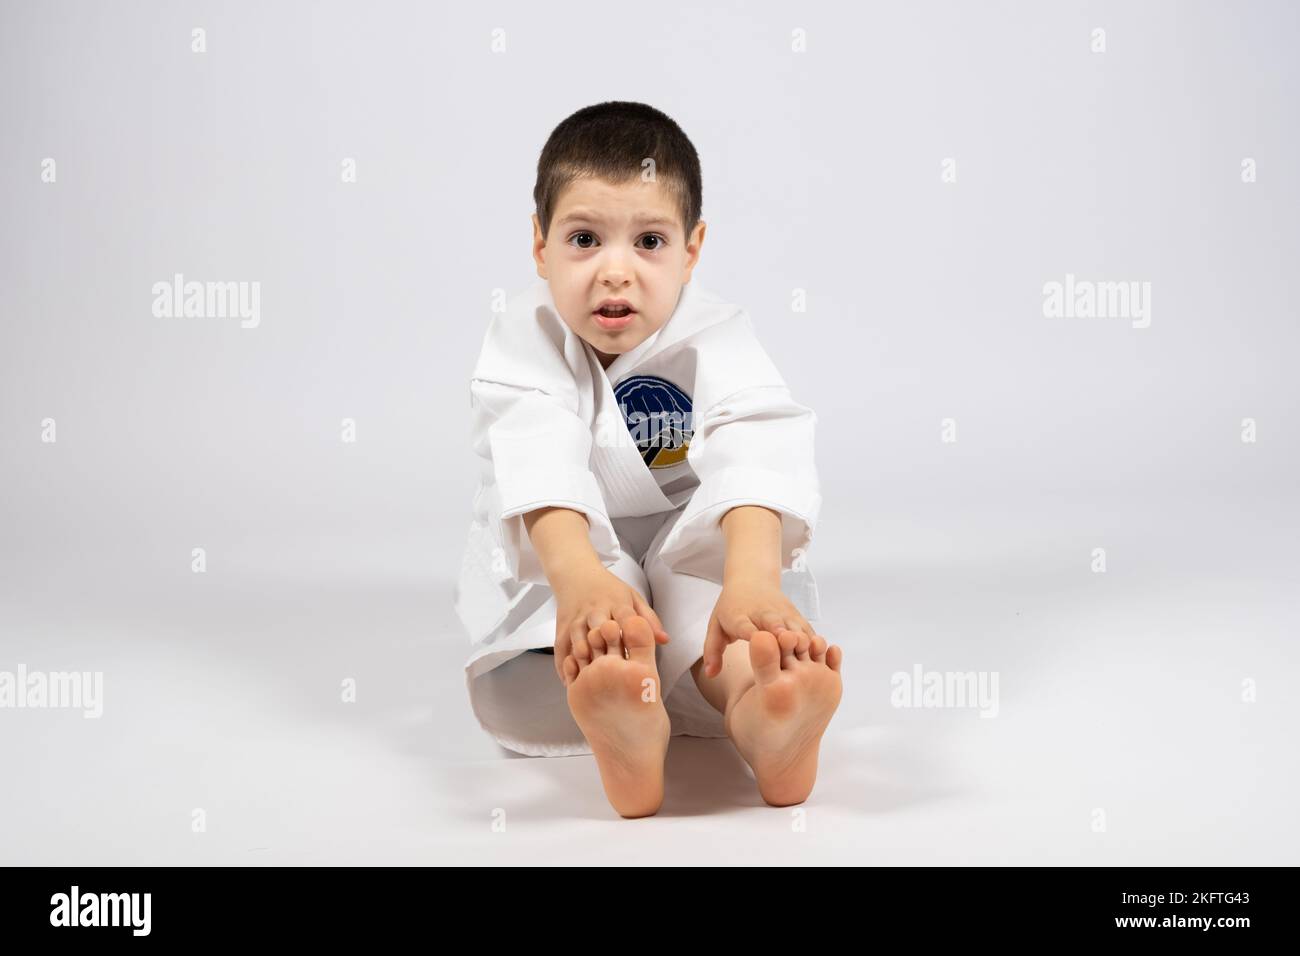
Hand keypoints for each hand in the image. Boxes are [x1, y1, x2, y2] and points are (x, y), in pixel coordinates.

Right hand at [550, 565, 669, 683]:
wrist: (576, 574)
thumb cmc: (608, 589)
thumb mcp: (632, 597)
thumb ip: (648, 619)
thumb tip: (664, 640)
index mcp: (616, 602)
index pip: (625, 619)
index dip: (630, 638)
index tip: (635, 658)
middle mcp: (595, 610)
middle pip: (600, 630)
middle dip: (606, 650)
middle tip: (614, 674)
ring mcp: (576, 618)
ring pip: (579, 640)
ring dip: (585, 660)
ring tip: (592, 681)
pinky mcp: (561, 626)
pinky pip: (561, 648)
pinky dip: (564, 666)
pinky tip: (571, 681)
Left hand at [701, 576, 816, 677]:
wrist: (752, 579)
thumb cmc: (732, 608)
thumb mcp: (715, 625)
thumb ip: (712, 651)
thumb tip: (710, 675)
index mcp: (739, 617)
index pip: (746, 627)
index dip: (753, 636)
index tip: (759, 648)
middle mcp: (762, 613)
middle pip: (774, 625)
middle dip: (781, 639)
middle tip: (788, 654)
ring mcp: (782, 613)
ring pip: (795, 628)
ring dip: (801, 643)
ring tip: (806, 662)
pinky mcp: (796, 615)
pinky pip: (807, 629)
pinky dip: (813, 642)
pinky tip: (816, 660)